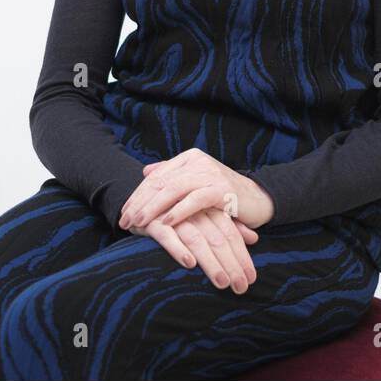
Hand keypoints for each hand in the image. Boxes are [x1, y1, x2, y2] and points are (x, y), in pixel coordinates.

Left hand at [118, 147, 273, 231]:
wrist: (258, 199)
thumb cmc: (222, 194)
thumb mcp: (195, 182)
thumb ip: (172, 174)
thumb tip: (145, 171)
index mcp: (189, 158)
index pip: (156, 176)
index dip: (137, 195)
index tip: (123, 212)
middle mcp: (198, 162)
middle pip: (161, 182)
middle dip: (140, 203)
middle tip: (124, 221)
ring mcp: (210, 174)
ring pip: (174, 190)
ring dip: (154, 208)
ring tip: (139, 223)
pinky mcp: (221, 190)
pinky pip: (194, 200)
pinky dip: (178, 212)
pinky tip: (165, 223)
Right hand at [128, 205, 258, 292]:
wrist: (139, 200)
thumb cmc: (176, 214)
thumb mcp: (204, 217)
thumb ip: (228, 225)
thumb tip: (254, 238)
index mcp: (207, 208)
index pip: (230, 234)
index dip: (241, 256)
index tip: (251, 279)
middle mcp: (193, 211)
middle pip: (218, 238)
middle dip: (231, 264)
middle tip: (241, 287)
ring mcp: (173, 215)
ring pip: (197, 239)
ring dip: (211, 262)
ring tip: (222, 282)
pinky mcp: (152, 221)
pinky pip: (166, 235)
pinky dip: (178, 248)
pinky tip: (189, 263)